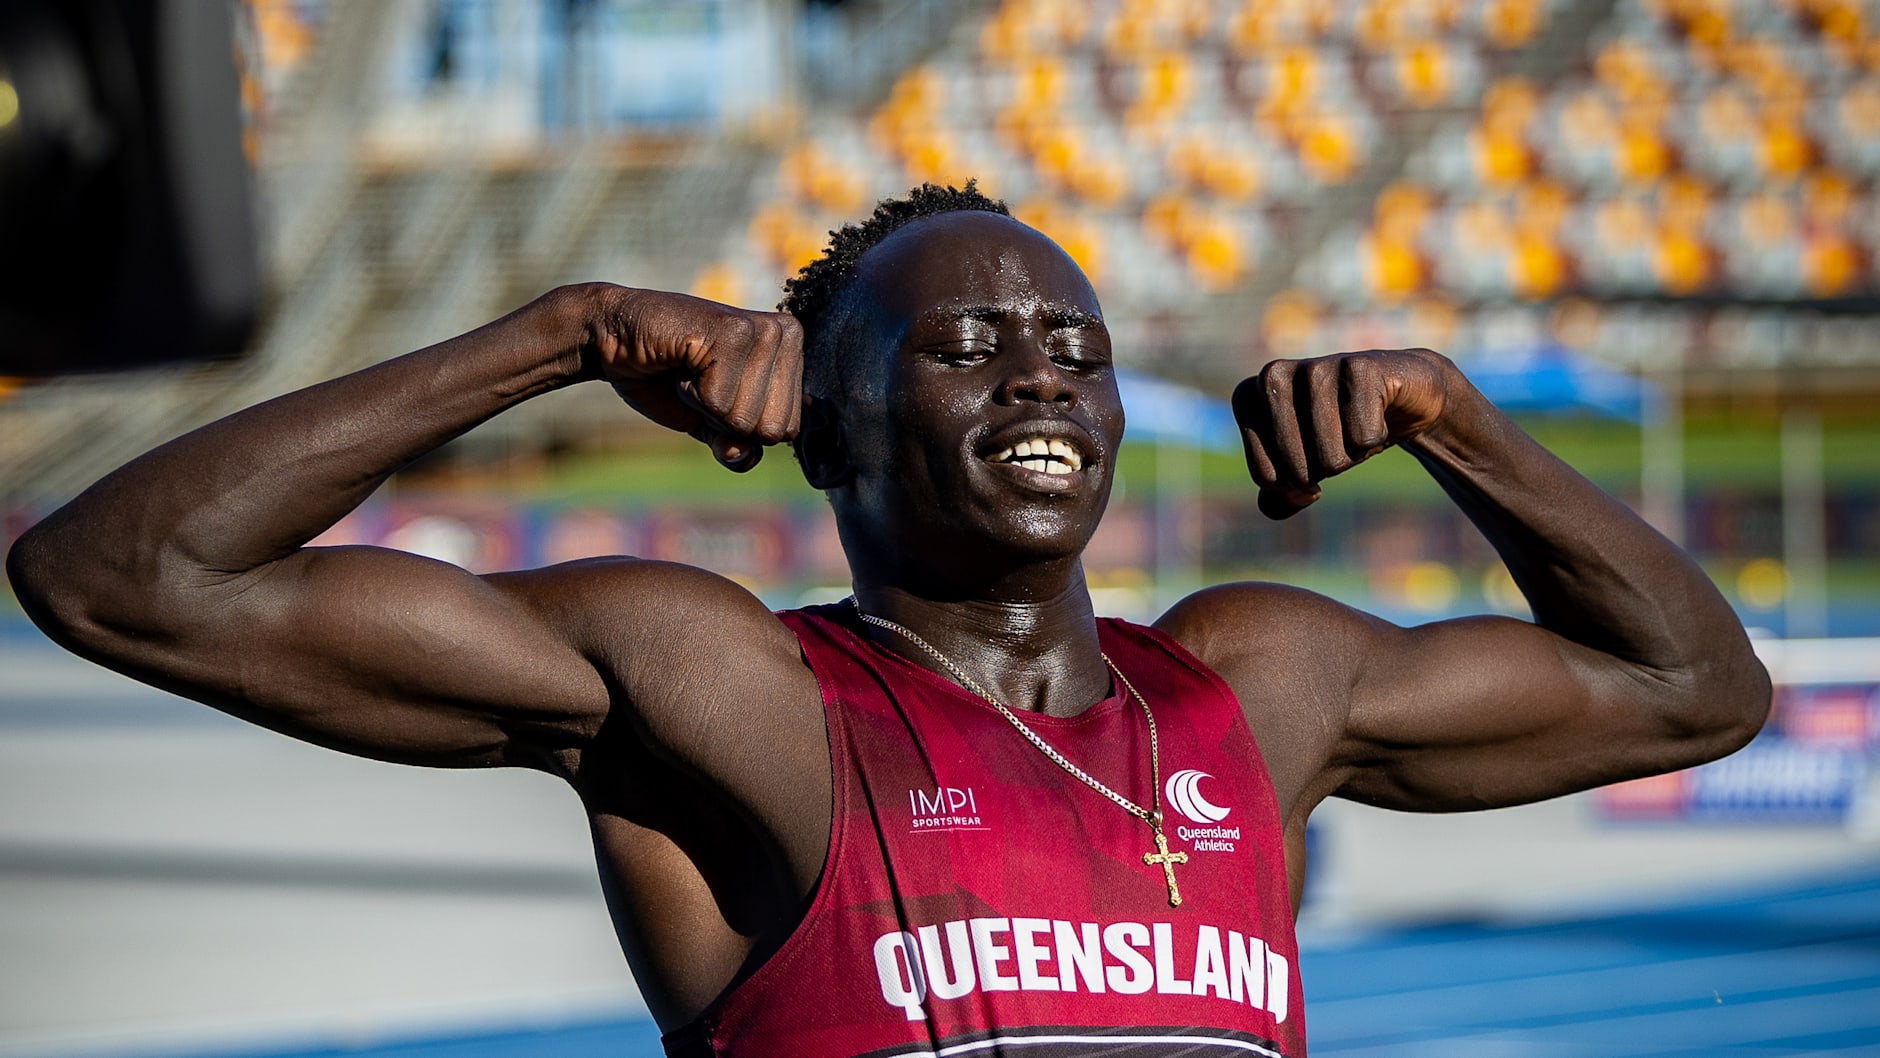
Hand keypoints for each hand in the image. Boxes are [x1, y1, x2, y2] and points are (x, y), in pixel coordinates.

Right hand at [586, 287, 803, 470]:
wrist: (615, 336)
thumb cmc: (666, 376)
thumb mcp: (709, 421)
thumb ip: (735, 445)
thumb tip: (745, 458)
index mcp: (792, 356)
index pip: (787, 430)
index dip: (741, 427)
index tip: (715, 391)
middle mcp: (786, 336)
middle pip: (772, 429)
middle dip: (725, 418)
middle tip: (701, 379)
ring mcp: (762, 330)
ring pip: (745, 418)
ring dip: (704, 403)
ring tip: (690, 368)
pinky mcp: (733, 331)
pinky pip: (720, 402)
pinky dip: (690, 392)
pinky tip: (682, 359)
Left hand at [1231, 348, 1449, 518]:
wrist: (1400, 393)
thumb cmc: (1341, 429)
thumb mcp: (1306, 466)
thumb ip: (1280, 497)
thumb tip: (1295, 498)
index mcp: (1246, 397)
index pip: (1266, 477)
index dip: (1296, 482)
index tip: (1311, 452)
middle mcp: (1272, 375)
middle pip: (1296, 471)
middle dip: (1325, 468)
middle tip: (1338, 437)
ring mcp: (1314, 367)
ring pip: (1330, 458)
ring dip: (1353, 453)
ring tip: (1357, 422)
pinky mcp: (1358, 365)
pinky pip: (1364, 438)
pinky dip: (1378, 435)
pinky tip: (1380, 410)